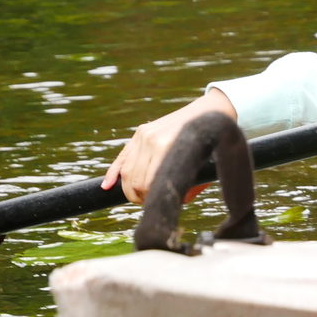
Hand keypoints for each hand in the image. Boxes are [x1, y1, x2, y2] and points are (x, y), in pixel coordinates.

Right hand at [102, 88, 236, 205]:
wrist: (210, 112)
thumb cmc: (209, 142)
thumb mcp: (203, 165)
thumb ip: (191, 185)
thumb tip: (177, 202)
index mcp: (167, 148)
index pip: (147, 184)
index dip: (149, 199)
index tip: (155, 204)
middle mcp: (152, 140)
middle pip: (134, 179)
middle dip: (138, 196)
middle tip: (148, 201)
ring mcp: (145, 134)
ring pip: (126, 170)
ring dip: (128, 188)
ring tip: (138, 196)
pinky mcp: (141, 132)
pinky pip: (123, 156)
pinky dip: (113, 172)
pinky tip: (107, 186)